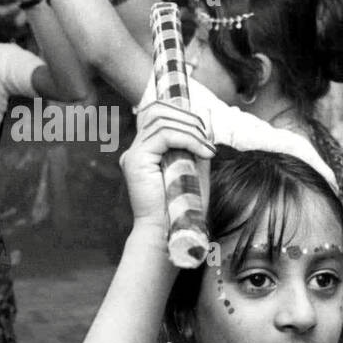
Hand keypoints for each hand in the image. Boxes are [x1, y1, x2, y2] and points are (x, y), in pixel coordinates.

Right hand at [120, 99, 213, 230]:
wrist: (172, 230)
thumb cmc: (184, 206)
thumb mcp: (194, 168)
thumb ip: (194, 145)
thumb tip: (206, 123)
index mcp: (148, 150)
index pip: (160, 114)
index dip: (184, 114)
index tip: (206, 133)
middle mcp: (137, 149)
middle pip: (159, 111)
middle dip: (189, 119)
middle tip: (208, 140)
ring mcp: (134, 153)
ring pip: (163, 120)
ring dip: (192, 130)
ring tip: (207, 149)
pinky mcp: (136, 159)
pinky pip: (164, 134)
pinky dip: (188, 138)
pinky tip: (202, 152)